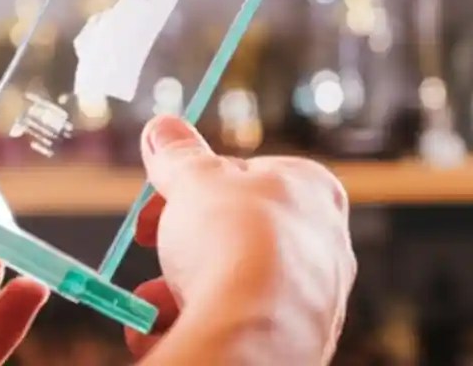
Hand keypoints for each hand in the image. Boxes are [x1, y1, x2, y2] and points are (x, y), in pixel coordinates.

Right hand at [128, 116, 355, 364]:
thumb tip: (162, 129)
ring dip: (181, 290)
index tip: (162, 193)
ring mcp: (313, 301)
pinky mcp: (295, 345)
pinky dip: (196, 326)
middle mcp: (324, 246)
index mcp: (313, 191)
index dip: (198, 181)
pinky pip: (236, 327)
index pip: (252, 172)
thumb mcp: (193, 178)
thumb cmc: (234, 240)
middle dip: (185, 241)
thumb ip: (178, 154)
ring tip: (148, 302)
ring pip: (233, 286)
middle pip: (238, 233)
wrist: (253, 331)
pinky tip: (160, 330)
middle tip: (149, 240)